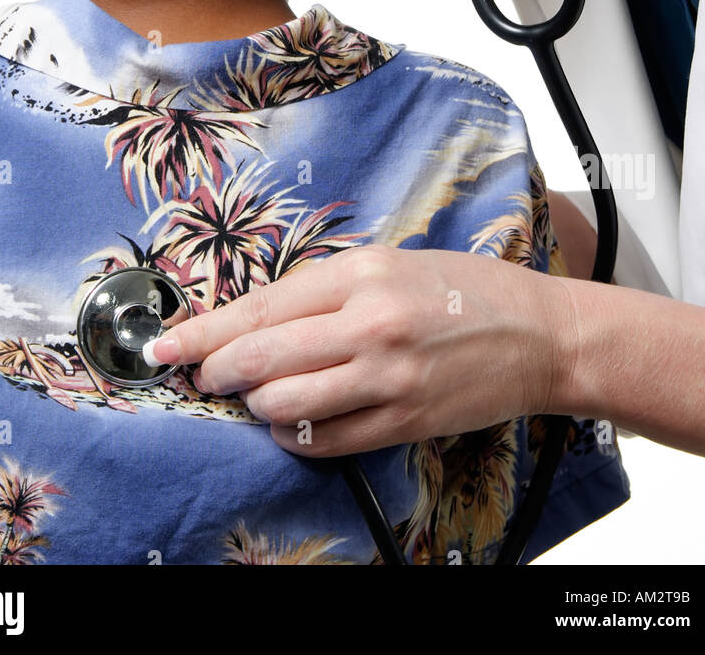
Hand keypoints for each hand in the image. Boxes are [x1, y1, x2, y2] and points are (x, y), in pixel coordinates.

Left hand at [143, 244, 575, 456]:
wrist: (538, 333)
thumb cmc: (462, 289)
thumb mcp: (389, 262)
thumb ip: (323, 288)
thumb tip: (254, 319)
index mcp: (361, 274)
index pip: (260, 307)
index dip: (204, 331)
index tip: (166, 344)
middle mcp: (369, 325)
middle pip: (260, 357)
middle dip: (217, 371)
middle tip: (202, 375)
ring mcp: (387, 378)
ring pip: (284, 404)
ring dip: (255, 405)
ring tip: (255, 396)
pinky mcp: (403, 422)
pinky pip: (323, 441)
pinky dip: (294, 435)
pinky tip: (293, 421)